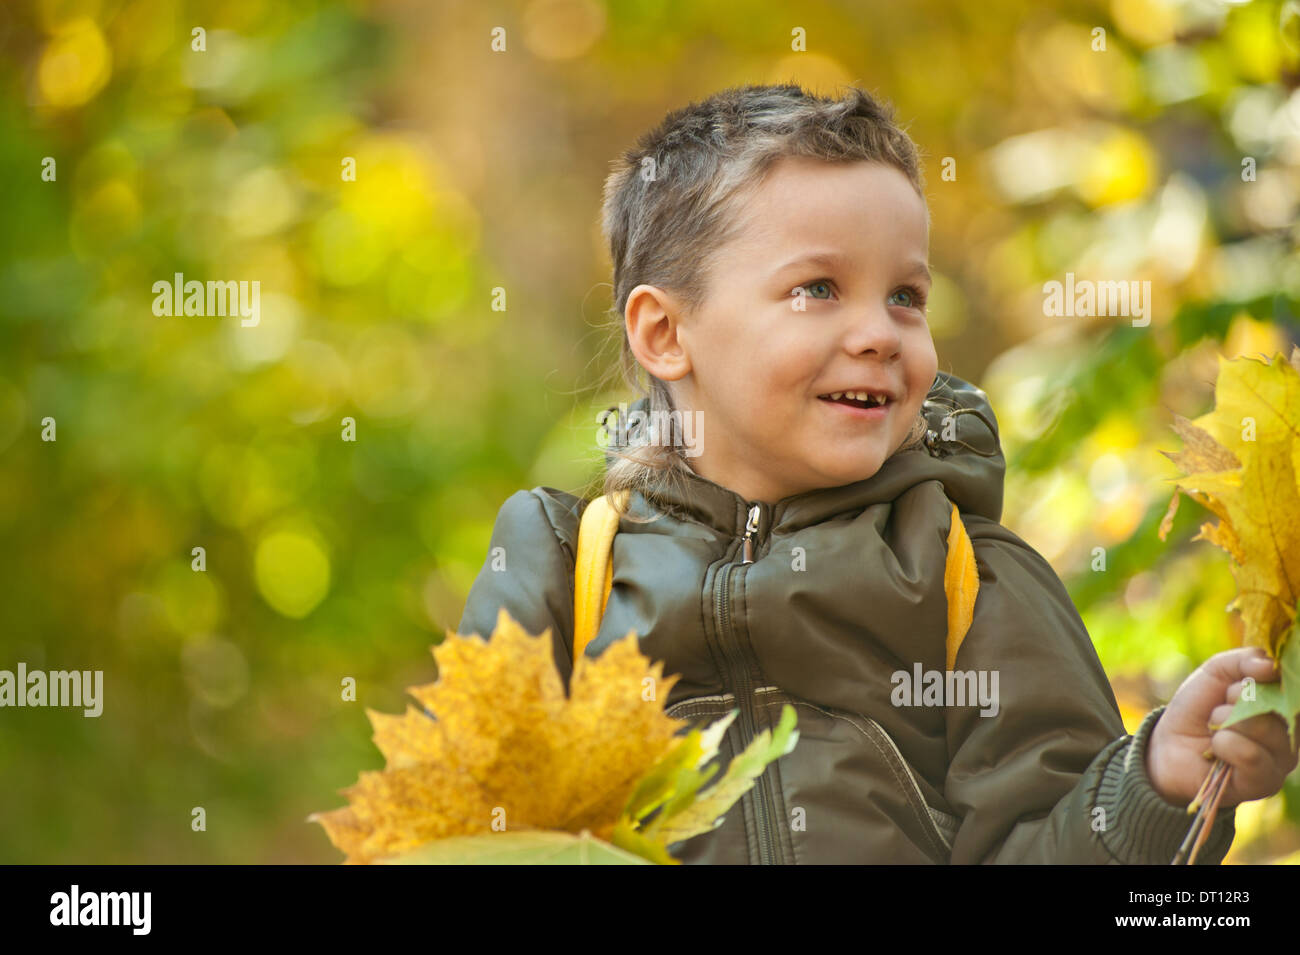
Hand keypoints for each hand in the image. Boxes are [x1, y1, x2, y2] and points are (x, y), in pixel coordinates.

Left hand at [1145, 647, 1298, 808]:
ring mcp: (1281, 760)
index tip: (1234, 682)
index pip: (1292, 687)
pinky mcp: (1265, 783)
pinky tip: (1214, 748)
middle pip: (1276, 705)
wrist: (1168, 744)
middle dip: (1235, 699)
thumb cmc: (1198, 706)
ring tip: (1214, 728)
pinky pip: (1252, 757)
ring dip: (1225, 722)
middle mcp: (1291, 734)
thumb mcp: (1216, 671)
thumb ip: (1245, 660)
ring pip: (1264, 729)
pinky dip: (1225, 744)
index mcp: (1284, 706)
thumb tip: (1273, 666)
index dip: (1259, 678)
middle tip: (1218, 708)